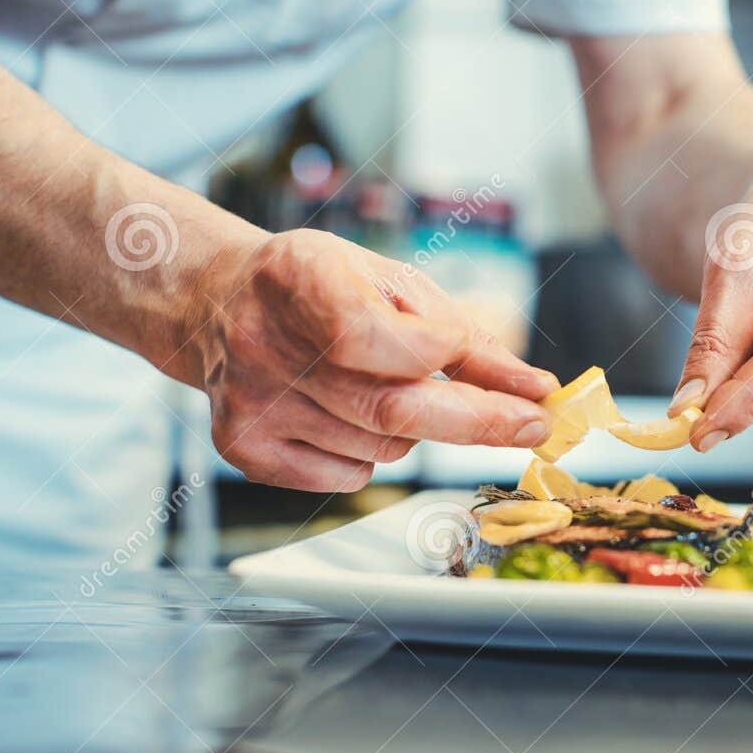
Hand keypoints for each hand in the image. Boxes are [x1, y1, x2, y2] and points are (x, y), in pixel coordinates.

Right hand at [187, 230, 555, 490]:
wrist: (218, 304)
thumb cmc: (320, 287)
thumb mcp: (392, 284)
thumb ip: (465, 336)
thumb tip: (532, 387)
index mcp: (298, 277)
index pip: (370, 334)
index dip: (439, 354)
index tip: (502, 371)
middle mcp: (264, 343)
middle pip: (389, 409)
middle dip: (478, 422)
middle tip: (533, 424)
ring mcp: (251, 403)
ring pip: (381, 447)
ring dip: (414, 428)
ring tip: (385, 386)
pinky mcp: (244, 449)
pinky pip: (349, 476)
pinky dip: (373, 453)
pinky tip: (346, 414)